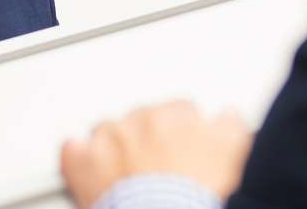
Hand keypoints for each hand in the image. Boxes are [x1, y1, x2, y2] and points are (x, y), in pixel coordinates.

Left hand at [61, 101, 252, 208]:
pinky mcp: (83, 164)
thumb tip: (228, 116)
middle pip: (142, 119)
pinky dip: (79, 158)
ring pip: (107, 131)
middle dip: (148, 138)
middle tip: (156, 167)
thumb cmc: (197, 195)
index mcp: (175, 116)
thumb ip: (230, 129)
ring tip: (125, 172)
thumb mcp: (233, 157)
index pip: (180, 110)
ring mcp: (109, 140)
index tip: (183, 149)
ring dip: (115, 147)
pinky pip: (73, 151)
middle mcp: (139, 120)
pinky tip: (87, 169)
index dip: (182, 133)